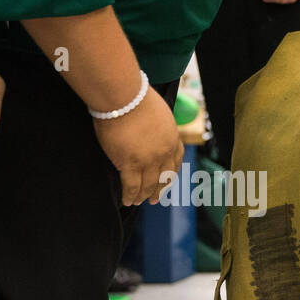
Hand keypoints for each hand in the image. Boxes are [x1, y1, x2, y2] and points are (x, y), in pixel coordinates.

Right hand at [93, 87, 184, 205]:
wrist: (124, 97)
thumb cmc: (136, 97)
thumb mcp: (158, 112)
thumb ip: (158, 127)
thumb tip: (150, 131)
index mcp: (172, 138)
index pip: (175, 161)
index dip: (170, 175)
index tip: (166, 182)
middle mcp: (164, 152)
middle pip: (163, 177)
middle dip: (158, 190)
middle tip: (152, 199)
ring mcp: (148, 160)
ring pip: (148, 185)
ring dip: (142, 196)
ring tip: (136, 202)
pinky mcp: (131, 164)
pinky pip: (132, 186)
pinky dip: (129, 195)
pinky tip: (127, 200)